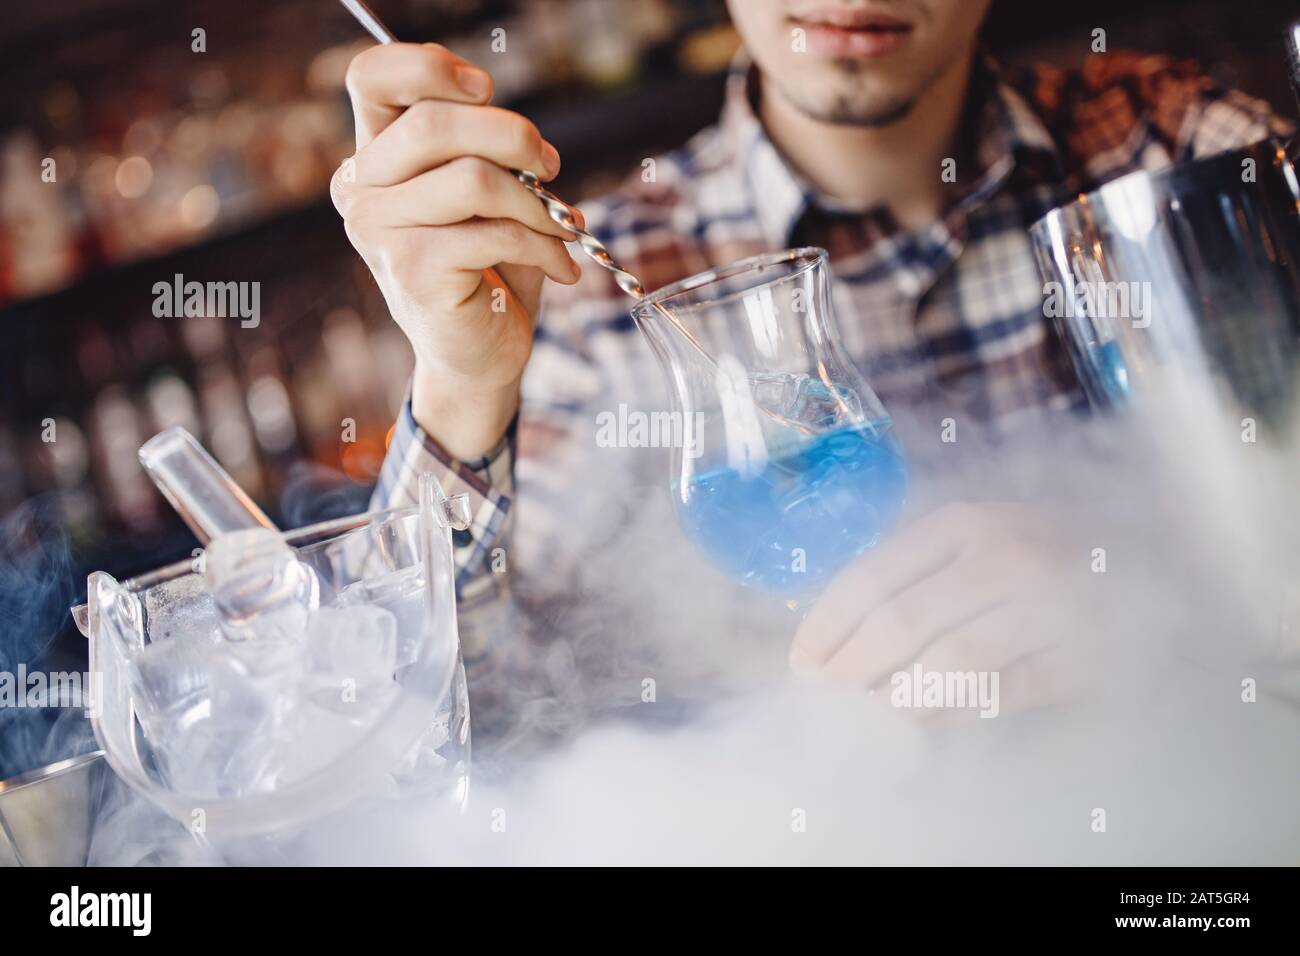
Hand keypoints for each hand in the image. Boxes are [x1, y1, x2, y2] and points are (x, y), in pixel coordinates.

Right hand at [332, 43, 582, 458]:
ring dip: (536, 201)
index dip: (429, 66)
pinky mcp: (412, 270)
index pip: (372, 77)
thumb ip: (482, 147)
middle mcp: (361, 189)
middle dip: (512, 135)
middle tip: (550, 166)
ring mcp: (379, 231)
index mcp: (372, 155)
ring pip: (474, 178)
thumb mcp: (485, 193)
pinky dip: (544, 246)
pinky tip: (560, 266)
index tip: (486, 88)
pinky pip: (495, 232)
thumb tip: (518, 134)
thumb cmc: (487, 266)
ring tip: (562, 226)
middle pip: (433, 121)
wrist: (478, 353)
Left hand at [789, 502, 1096, 722]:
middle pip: (901, 623)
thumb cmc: (1034, 548)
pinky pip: (1002, 694)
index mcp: (962, 523)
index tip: (800, 664)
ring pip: (951, 663)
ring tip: (870, 711)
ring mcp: (1048, 606)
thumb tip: (834, 643)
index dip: (826, 627)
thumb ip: (912, 576)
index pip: (871, 578)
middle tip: (827, 696)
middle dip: (850, 668)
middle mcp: (1004, 557)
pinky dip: (953, 712)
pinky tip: (924, 720)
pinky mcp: (1081, 656)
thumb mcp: (973, 539)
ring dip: (897, 696)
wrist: (1140, 557)